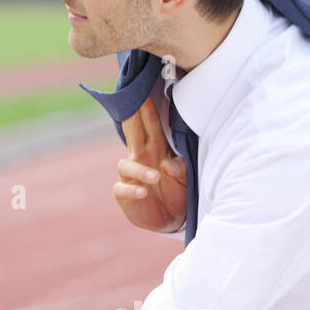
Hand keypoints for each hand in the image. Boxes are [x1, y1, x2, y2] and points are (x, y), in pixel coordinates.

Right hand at [115, 95, 187, 232]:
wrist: (172, 220)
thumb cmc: (179, 192)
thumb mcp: (187, 179)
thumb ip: (181, 169)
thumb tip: (167, 163)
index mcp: (157, 150)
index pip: (149, 125)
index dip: (145, 108)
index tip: (142, 90)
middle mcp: (142, 159)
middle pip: (133, 133)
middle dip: (132, 116)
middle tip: (131, 101)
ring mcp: (131, 177)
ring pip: (125, 164)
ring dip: (139, 169)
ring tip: (155, 178)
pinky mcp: (125, 194)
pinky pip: (122, 188)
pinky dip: (131, 189)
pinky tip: (142, 193)